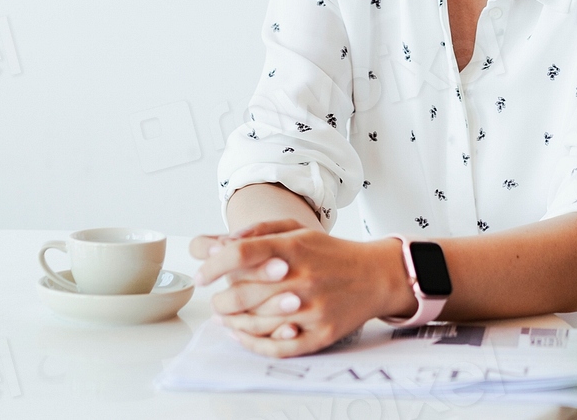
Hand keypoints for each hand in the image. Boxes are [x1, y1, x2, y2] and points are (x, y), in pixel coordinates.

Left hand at [190, 221, 413, 356]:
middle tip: (214, 299)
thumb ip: (260, 231)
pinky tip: (242, 335)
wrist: (375, 276)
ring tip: (223, 317)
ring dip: (232, 323)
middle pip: (243, 294)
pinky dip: (253, 344)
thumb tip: (224, 244)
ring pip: (256, 324)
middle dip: (220, 300)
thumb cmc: (330, 252)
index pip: (240, 254)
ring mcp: (311, 310)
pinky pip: (278, 347)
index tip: (202, 275)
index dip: (213, 265)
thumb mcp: (297, 230)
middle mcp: (301, 279)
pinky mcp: (320, 334)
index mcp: (293, 248)